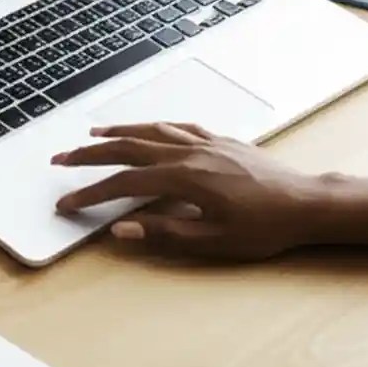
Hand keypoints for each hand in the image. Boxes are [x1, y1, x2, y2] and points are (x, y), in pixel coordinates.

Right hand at [53, 122, 337, 259]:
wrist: (306, 204)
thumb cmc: (264, 227)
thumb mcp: (212, 241)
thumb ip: (164, 233)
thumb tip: (121, 229)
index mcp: (184, 178)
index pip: (124, 183)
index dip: (91, 193)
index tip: (66, 203)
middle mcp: (190, 153)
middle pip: (128, 147)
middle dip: (90, 154)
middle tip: (61, 160)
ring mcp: (206, 142)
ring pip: (151, 130)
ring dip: (118, 131)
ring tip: (93, 135)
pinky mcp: (221, 140)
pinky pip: (178, 126)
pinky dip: (155, 125)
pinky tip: (148, 128)